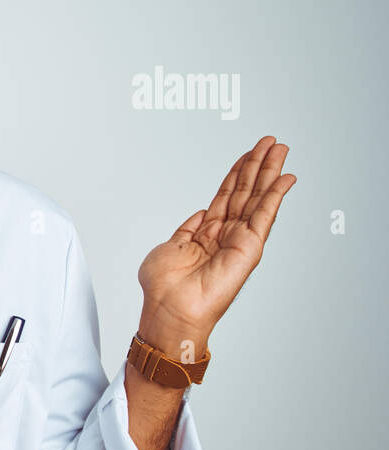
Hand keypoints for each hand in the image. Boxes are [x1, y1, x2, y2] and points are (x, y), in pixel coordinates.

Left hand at [136, 136, 296, 354]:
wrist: (168, 308)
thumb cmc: (163, 287)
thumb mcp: (171, 246)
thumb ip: (187, 229)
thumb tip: (200, 212)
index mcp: (206, 234)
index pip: (226, 196)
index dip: (237, 173)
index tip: (249, 153)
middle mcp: (226, 235)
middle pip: (246, 192)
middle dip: (258, 165)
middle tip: (271, 141)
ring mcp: (239, 240)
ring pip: (257, 198)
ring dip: (269, 172)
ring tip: (280, 148)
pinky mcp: (249, 248)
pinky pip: (264, 215)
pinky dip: (276, 195)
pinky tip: (286, 177)